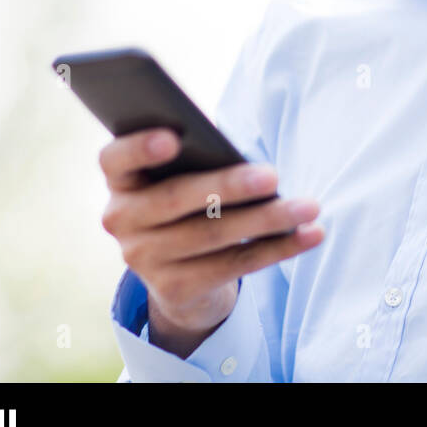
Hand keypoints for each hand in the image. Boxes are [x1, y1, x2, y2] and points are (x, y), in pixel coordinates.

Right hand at [98, 127, 323, 355]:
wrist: (181, 273)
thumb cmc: (192, 200)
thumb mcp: (184, 177)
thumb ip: (197, 162)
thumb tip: (244, 160)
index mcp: (122, 180)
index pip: (115, 159)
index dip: (140, 147)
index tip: (173, 137)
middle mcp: (121, 220)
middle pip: (176, 198)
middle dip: (229, 186)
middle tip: (273, 176)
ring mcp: (144, 259)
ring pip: (212, 234)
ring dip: (268, 219)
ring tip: (309, 207)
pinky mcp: (175, 289)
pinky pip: (235, 264)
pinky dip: (279, 248)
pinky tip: (310, 234)